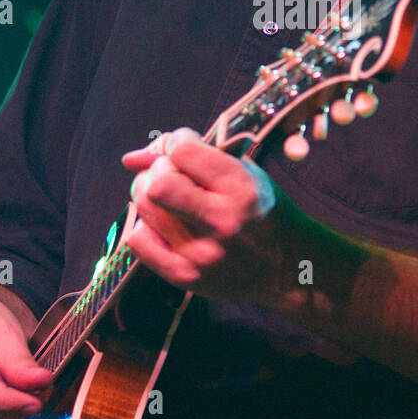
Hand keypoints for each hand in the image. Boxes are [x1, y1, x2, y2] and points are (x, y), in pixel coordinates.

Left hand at [121, 127, 275, 293]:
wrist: (284, 266)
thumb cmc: (260, 211)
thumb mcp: (244, 171)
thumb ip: (195, 154)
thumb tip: (132, 157)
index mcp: (240, 189)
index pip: (182, 150)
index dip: (178, 143)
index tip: (185, 150)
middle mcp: (221, 222)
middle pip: (157, 183)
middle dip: (159, 170)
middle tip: (174, 176)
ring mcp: (201, 253)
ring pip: (144, 207)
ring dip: (150, 196)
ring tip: (170, 200)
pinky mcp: (184, 275)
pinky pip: (138, 240)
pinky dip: (146, 227)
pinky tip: (166, 225)